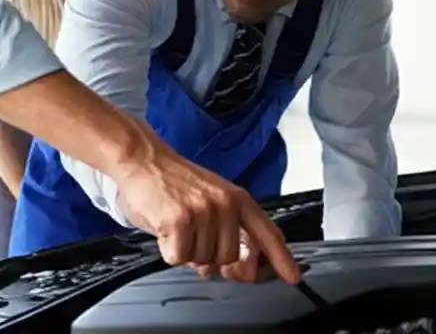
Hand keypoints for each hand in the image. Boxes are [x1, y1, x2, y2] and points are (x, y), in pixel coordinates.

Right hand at [112, 127, 298, 283]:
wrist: (143, 159)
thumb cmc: (173, 181)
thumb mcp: (211, 198)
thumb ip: (227, 230)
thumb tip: (233, 268)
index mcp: (238, 199)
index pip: (268, 233)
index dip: (282, 258)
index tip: (292, 277)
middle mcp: (226, 205)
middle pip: (229, 260)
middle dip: (208, 257)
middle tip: (193, 236)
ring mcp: (204, 212)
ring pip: (203, 261)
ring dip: (187, 251)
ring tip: (177, 224)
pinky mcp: (180, 221)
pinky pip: (179, 259)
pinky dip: (168, 250)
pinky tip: (165, 228)